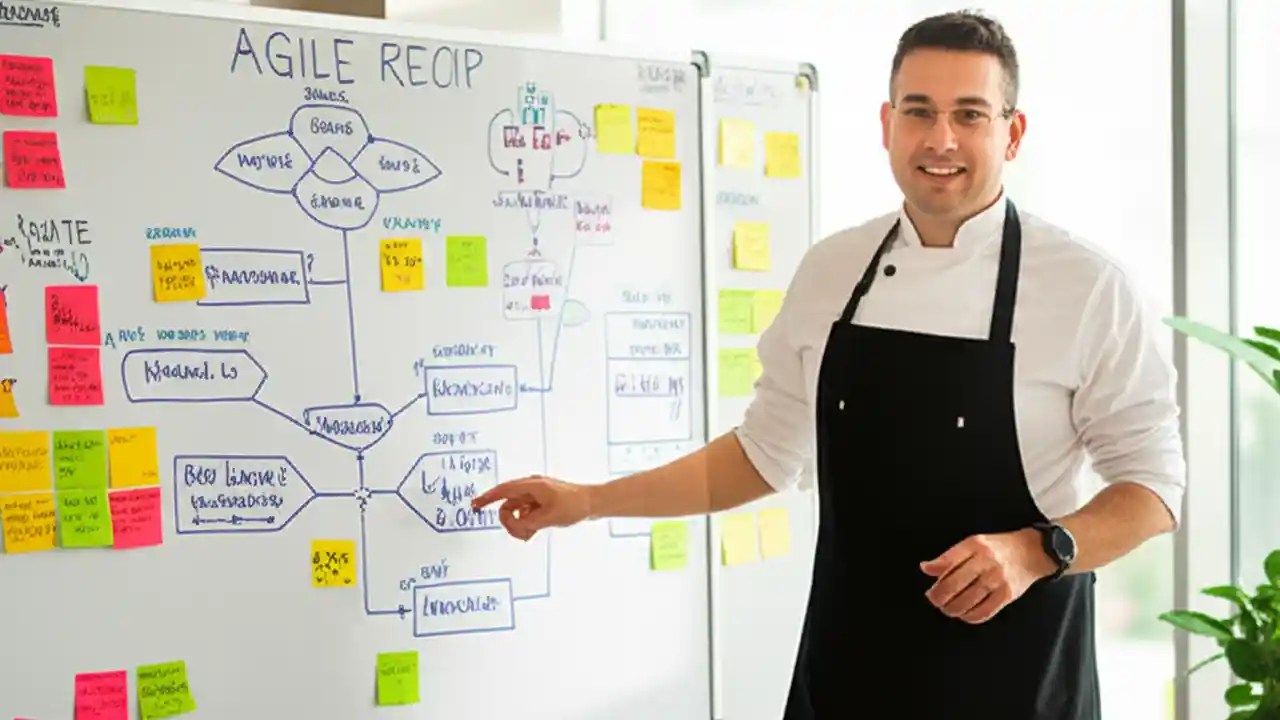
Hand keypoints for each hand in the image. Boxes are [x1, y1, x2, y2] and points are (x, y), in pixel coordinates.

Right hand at [471, 475, 592, 540]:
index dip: (487, 498)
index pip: (503, 491)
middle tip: (522, 534)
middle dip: (510, 522)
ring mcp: (537, 496)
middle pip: (508, 506)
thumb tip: (516, 526)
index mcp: (532, 486)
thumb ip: (527, 523)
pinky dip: (527, 524)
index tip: (474, 505)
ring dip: (519, 525)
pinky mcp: (543, 503)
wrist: (593, 502)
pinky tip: (534, 532)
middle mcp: (532, 489)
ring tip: (531, 534)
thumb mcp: (548, 517)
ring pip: (517, 512)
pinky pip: (526, 514)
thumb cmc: (574, 505)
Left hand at [919, 529, 1055, 623]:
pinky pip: (984, 611)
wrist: (1032, 551)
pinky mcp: (1008, 594)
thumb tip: (926, 568)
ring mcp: (998, 578)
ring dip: (952, 609)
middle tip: (934, 600)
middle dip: (939, 596)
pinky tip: (964, 615)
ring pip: (967, 600)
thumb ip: (950, 557)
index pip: (948, 562)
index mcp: (975, 545)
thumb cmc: (999, 548)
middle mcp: (986, 561)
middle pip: (954, 584)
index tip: (929, 587)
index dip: (934, 575)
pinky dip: (971, 616)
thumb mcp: (973, 543)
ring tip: (947, 609)